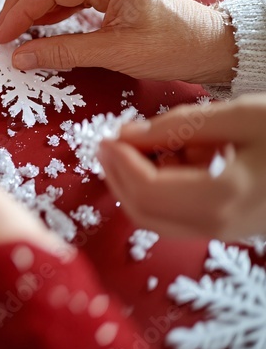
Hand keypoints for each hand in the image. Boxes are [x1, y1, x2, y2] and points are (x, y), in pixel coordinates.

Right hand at [0, 0, 237, 83]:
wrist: (212, 46)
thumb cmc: (173, 47)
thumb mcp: (115, 52)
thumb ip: (63, 52)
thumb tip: (20, 57)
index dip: (18, 11)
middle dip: (18, 6)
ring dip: (30, 7)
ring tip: (9, 32)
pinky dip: (48, 9)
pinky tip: (35, 26)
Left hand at [100, 94, 265, 239]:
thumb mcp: (240, 116)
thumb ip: (179, 125)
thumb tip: (127, 134)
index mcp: (221, 196)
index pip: (147, 189)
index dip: (120, 163)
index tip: (108, 137)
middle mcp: (219, 225)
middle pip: (143, 212)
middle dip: (119, 178)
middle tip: (110, 145)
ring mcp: (224, 232)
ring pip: (157, 219)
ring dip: (136, 186)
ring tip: (142, 149)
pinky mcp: (228, 228)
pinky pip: (178, 218)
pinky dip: (160, 193)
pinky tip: (170, 161)